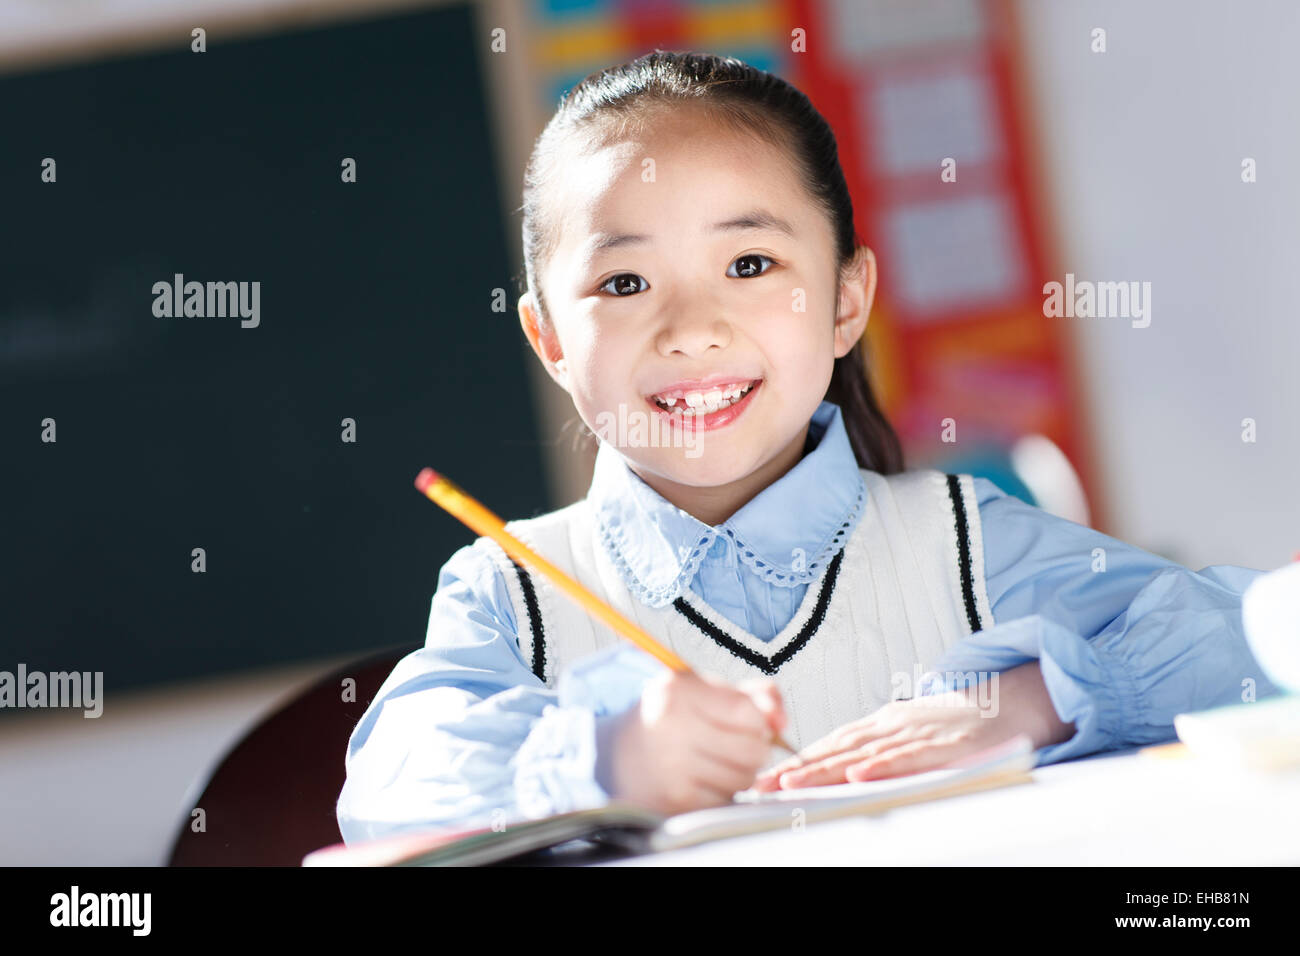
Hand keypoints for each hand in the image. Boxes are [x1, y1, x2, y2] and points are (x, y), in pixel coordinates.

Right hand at [607, 670, 786, 815]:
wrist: (616, 756)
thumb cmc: (671, 717)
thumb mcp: (703, 691)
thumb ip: (752, 696)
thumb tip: (782, 721)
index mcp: (678, 692)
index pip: (748, 713)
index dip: (758, 720)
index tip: (747, 721)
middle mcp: (671, 729)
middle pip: (752, 750)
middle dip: (754, 748)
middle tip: (735, 743)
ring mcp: (672, 768)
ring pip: (744, 778)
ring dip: (741, 772)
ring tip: (719, 760)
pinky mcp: (676, 800)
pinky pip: (727, 799)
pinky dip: (724, 791)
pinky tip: (705, 778)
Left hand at [751, 662, 1072, 790]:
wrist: (1019, 700)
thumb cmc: (961, 723)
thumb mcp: (912, 732)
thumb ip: (878, 748)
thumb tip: (838, 769)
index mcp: (883, 723)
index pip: (830, 744)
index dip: (794, 761)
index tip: (762, 778)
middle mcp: (894, 725)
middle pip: (836, 749)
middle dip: (795, 769)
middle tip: (760, 785)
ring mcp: (919, 733)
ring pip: (864, 754)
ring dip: (825, 770)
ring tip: (791, 784)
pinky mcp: (948, 745)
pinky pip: (911, 757)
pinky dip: (884, 766)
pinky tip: (860, 775)